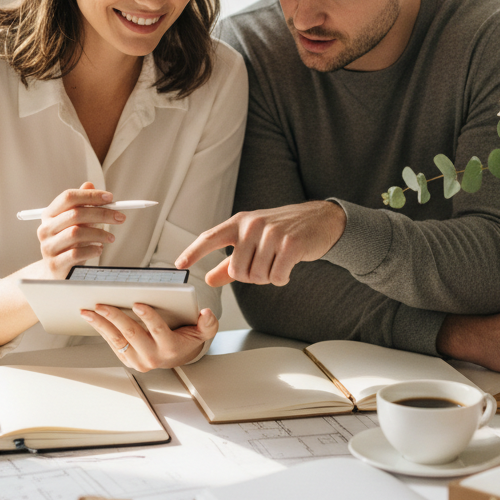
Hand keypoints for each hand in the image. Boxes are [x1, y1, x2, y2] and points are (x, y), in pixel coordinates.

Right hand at [36, 182, 126, 276]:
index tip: (110, 198)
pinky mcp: (55, 264)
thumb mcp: (74, 222)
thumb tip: (89, 184)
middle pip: (75, 214)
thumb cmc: (67, 243)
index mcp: (49, 214)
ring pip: (76, 233)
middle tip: (119, 217)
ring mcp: (48, 247)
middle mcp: (45, 229)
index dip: (90, 195)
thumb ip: (81, 204)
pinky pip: (76, 254)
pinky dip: (92, 250)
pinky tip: (99, 249)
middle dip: (102, 214)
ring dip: (99, 233)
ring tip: (110, 237)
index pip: (68, 197)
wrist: (55, 271)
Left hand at [81, 303, 218, 370]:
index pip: (158, 330)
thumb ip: (208, 323)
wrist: (178, 356)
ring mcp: (138, 360)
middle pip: (132, 335)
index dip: (148, 317)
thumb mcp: (204, 331)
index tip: (137, 303)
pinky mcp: (127, 359)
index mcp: (171, 347)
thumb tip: (206, 313)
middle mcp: (153, 357)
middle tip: (101, 304)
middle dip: (115, 318)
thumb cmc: (188, 338)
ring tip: (88, 311)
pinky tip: (92, 318)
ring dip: (100, 325)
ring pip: (117, 340)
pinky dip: (101, 330)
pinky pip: (112, 343)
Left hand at [176, 201, 346, 287]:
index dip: (193, 252)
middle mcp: (253, 225)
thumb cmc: (283, 231)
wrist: (320, 219)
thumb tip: (209, 280)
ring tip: (277, 262)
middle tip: (264, 267)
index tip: (179, 264)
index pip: (210, 237)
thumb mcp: (253, 241)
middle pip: (237, 270)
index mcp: (240, 222)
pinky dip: (282, 278)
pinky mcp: (291, 244)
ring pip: (257, 276)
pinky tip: (288, 266)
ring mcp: (272, 234)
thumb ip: (229, 263)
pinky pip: (277, 276)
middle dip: (250, 277)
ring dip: (268, 277)